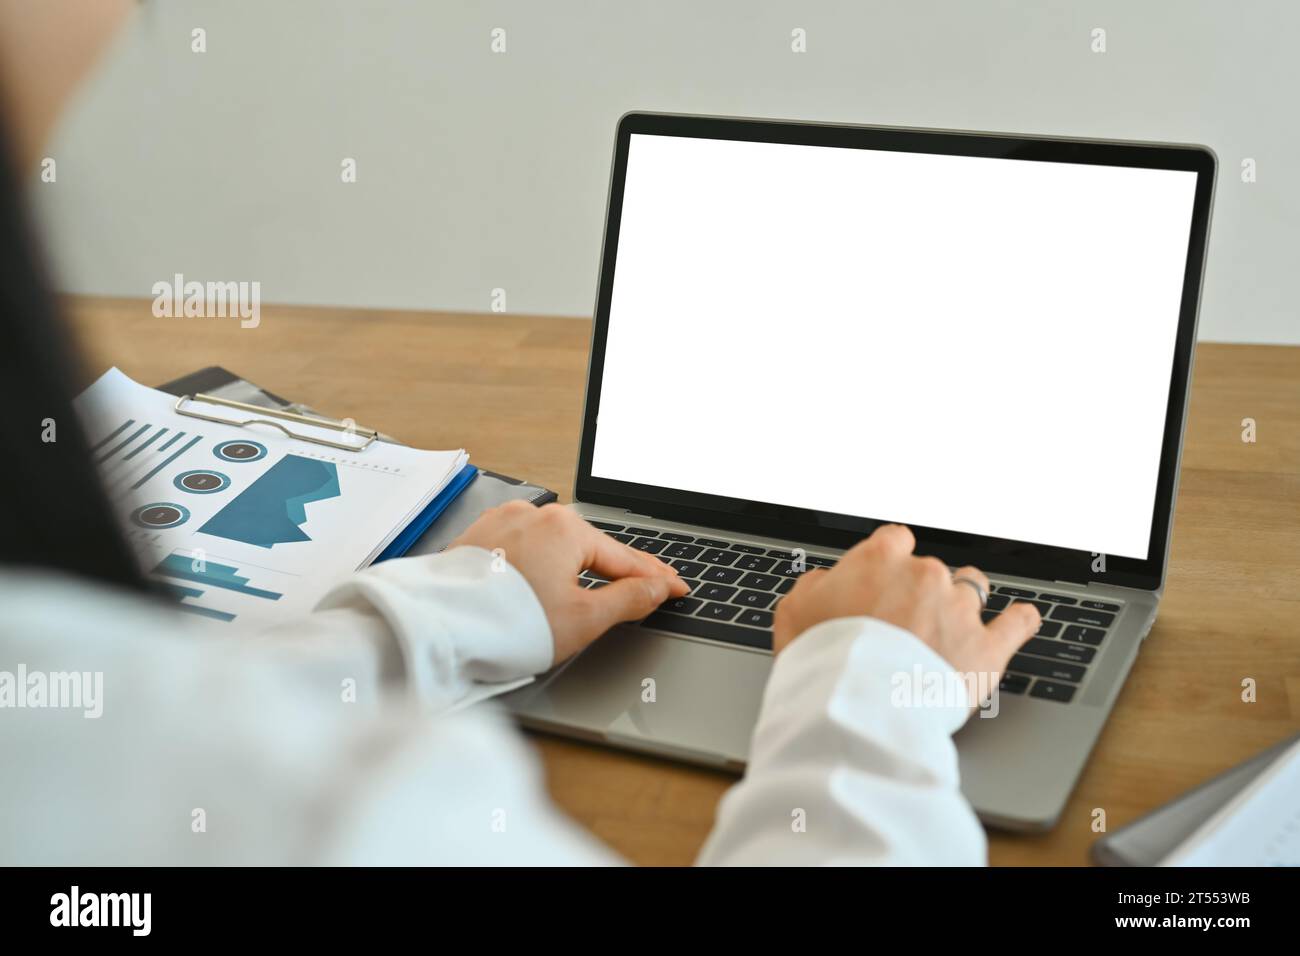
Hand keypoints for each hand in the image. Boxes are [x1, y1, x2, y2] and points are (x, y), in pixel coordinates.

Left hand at [449, 501, 689, 663]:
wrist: (437, 630)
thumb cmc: (505, 626)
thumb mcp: (583, 619)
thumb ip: (628, 600)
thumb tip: (655, 589)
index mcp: (566, 528)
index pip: (625, 558)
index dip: (656, 579)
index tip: (678, 588)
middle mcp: (534, 515)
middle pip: (590, 548)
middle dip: (620, 568)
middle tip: (650, 585)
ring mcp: (502, 523)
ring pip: (556, 546)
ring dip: (581, 566)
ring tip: (605, 585)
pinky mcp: (477, 539)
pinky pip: (525, 549)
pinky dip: (546, 565)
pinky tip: (552, 579)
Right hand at [772, 525, 1039, 679]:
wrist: (858, 706)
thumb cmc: (822, 659)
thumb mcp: (794, 612)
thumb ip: (816, 586)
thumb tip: (827, 582)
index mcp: (881, 560)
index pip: (894, 541)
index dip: (888, 564)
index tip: (883, 581)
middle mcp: (926, 575)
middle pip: (932, 568)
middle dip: (920, 592)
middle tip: (902, 624)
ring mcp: (960, 610)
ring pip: (973, 588)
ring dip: (961, 604)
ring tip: (949, 627)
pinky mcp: (987, 648)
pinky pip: (1017, 623)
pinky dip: (1019, 620)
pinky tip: (1021, 619)